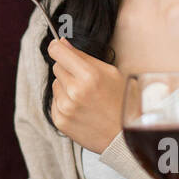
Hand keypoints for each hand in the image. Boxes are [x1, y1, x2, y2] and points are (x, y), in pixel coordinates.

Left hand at [47, 38, 125, 153]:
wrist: (124, 135)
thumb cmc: (121, 102)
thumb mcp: (110, 73)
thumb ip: (83, 56)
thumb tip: (61, 43)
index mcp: (89, 75)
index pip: (57, 52)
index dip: (57, 47)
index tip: (58, 47)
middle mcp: (75, 91)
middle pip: (57, 67)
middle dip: (68, 70)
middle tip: (85, 81)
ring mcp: (66, 108)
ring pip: (55, 85)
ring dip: (66, 87)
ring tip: (85, 98)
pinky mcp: (60, 121)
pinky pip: (54, 102)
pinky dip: (64, 103)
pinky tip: (81, 109)